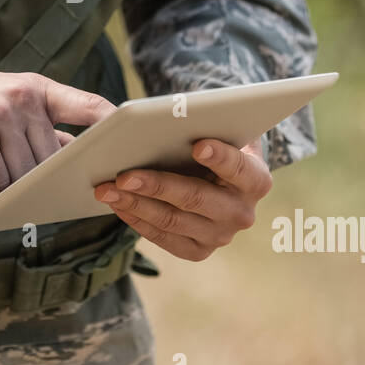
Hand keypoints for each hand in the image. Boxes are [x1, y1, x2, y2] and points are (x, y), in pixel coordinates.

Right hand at [0, 70, 113, 192]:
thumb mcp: (5, 107)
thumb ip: (40, 128)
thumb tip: (77, 161)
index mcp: (37, 88)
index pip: (91, 107)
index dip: (115, 129)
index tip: (133, 147)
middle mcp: (24, 96)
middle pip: (51, 161)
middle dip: (30, 177)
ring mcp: (0, 111)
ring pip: (23, 176)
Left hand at [93, 137, 271, 260]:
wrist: (221, 180)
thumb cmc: (217, 145)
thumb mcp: (222, 131)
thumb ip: (211, 123)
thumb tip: (175, 113)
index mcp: (256, 180)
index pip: (240, 168)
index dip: (220, 157)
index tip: (198, 145)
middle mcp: (242, 213)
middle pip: (196, 198)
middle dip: (156, 186)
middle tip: (124, 176)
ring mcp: (220, 236)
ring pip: (172, 221)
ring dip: (135, 204)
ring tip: (107, 190)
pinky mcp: (198, 251)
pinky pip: (162, 238)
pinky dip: (136, 220)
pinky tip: (117, 204)